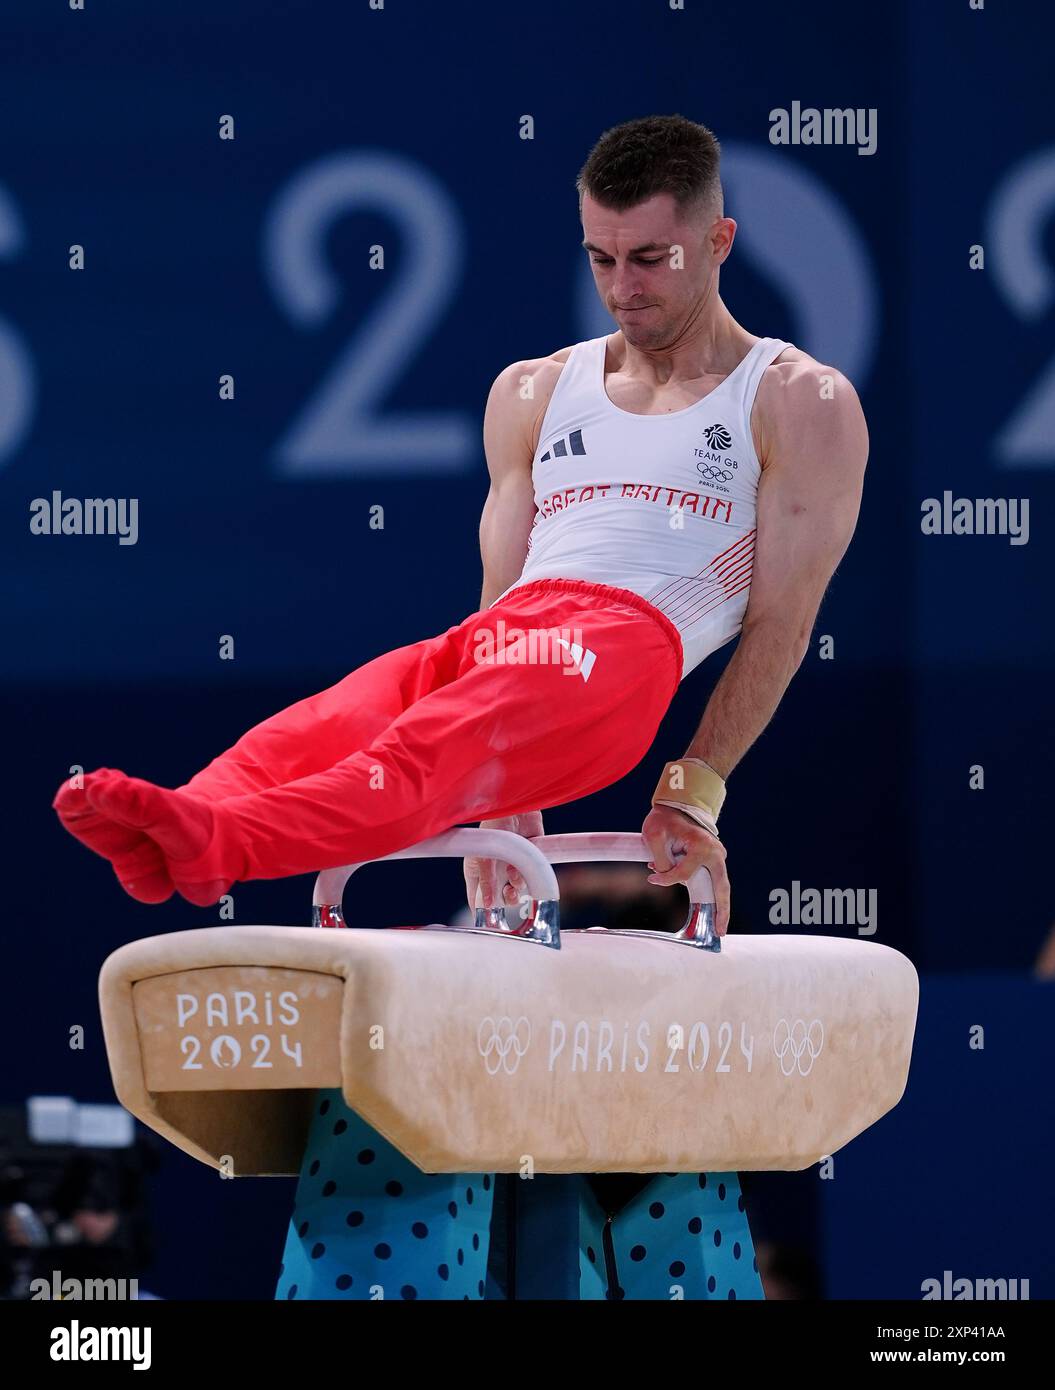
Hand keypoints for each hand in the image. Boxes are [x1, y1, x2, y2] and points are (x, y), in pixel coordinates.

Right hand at [464, 811, 544, 914]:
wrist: (515, 807)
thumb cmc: (491, 826)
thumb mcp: (482, 857)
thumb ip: (485, 882)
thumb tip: (487, 906)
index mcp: (477, 872)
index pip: (477, 899)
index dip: (482, 913)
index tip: (488, 924)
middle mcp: (495, 872)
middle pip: (500, 899)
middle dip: (506, 901)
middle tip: (509, 895)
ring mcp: (512, 866)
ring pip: (517, 890)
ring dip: (517, 887)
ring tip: (515, 876)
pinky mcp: (528, 859)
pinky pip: (530, 877)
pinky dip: (526, 874)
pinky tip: (521, 863)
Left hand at [641, 804, 730, 935]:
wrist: (676, 806)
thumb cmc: (663, 819)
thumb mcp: (654, 836)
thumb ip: (661, 861)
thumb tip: (666, 879)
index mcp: (701, 846)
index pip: (684, 874)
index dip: (666, 879)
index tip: (651, 877)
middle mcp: (715, 853)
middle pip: (721, 888)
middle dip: (721, 911)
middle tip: (719, 933)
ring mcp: (717, 857)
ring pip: (721, 887)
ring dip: (720, 908)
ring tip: (719, 929)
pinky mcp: (713, 860)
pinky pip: (714, 882)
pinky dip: (714, 898)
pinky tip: (715, 916)